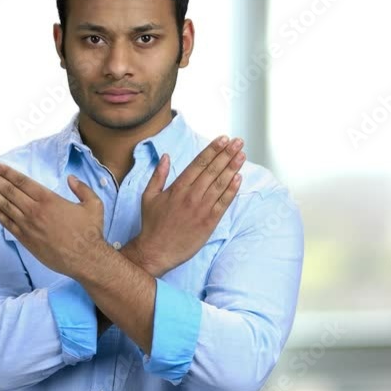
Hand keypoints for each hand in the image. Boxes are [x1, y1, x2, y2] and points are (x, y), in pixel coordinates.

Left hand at [0, 162, 107, 279]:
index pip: (22, 182)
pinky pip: (7, 223)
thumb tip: (71, 178)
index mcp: (49, 199)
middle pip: (9, 191)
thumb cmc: (90, 231)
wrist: (85, 259)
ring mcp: (28, 225)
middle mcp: (35, 210)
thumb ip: (82, 188)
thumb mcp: (93, 204)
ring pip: (5, 206)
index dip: (7, 172)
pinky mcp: (26, 239)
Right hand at [128, 136, 245, 276]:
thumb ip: (158, 175)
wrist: (156, 251)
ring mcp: (202, 208)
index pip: (199, 163)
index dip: (212, 150)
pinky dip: (232, 190)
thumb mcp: (148, 196)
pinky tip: (239, 178)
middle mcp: (191, 195)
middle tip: (238, 142)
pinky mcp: (209, 222)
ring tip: (242, 155)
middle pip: (213, 170)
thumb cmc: (152, 225)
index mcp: (177, 187)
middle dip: (227, 154)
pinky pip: (223, 203)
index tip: (223, 139)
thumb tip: (166, 157)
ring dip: (233, 168)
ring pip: (220, 184)